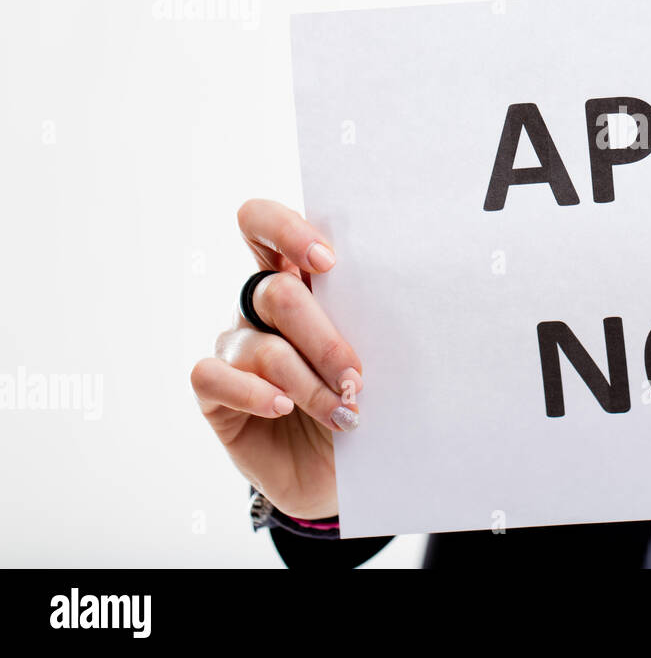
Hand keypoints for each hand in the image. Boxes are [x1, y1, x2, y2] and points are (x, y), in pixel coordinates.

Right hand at [190, 199, 361, 518]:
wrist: (335, 469)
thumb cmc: (356, 398)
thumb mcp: (369, 356)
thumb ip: (362, 321)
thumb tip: (391, 305)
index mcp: (296, 279)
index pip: (264, 225)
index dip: (288, 231)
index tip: (328, 261)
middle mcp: (257, 307)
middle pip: (277, 294)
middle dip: (325, 338)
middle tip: (356, 377)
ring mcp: (234, 347)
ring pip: (262, 347)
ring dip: (309, 383)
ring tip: (343, 411)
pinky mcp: (213, 392)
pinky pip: (214, 377)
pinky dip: (253, 393)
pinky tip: (282, 408)